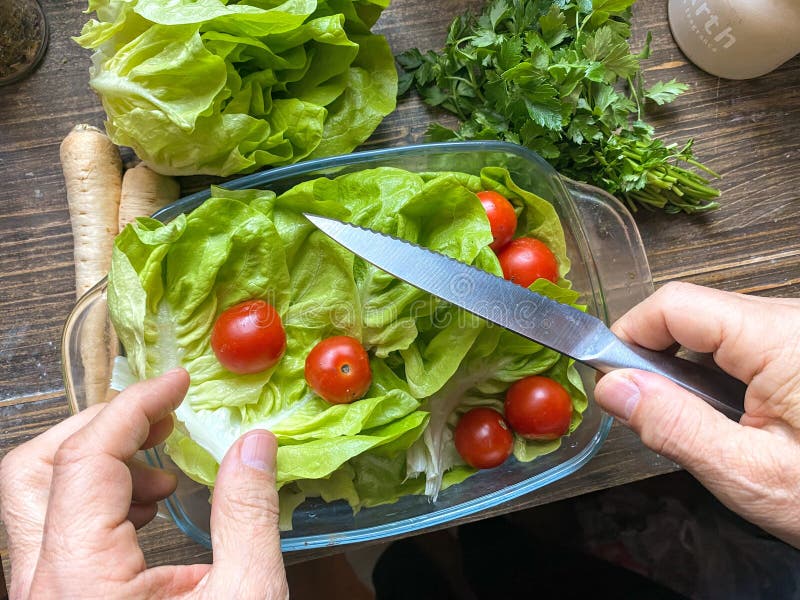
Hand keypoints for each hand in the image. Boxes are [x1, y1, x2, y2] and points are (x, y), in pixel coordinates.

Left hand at [0, 369, 288, 599]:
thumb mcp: (248, 599)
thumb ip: (248, 513)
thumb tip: (254, 442)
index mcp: (78, 583)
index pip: (89, 459)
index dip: (134, 405)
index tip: (178, 381)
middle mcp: (41, 589)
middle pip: (32, 473)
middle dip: (97, 427)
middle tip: (157, 413)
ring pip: (37, 503)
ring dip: (100, 465)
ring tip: (164, 468)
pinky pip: (60, 535)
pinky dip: (104, 504)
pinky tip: (153, 512)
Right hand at [594, 282, 799, 547]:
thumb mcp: (751, 474)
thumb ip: (674, 427)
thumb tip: (613, 389)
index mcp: (780, 339)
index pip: (675, 305)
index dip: (629, 335)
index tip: (610, 379)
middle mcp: (793, 320)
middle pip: (693, 315)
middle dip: (659, 362)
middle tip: (656, 419)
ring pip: (716, 332)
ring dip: (691, 374)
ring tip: (709, 429)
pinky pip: (745, 345)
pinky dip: (722, 379)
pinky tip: (739, 420)